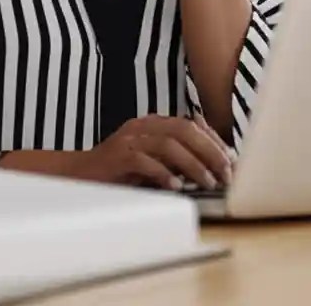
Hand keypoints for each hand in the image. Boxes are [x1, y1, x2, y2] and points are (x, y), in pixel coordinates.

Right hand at [75, 114, 233, 189]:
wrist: (80, 174)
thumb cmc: (120, 170)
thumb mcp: (153, 159)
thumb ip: (177, 155)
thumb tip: (212, 161)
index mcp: (153, 123)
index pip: (191, 125)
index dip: (213, 141)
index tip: (230, 160)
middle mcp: (142, 126)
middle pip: (184, 130)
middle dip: (209, 151)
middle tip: (225, 172)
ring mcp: (129, 140)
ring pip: (169, 144)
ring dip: (193, 164)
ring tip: (207, 182)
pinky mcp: (118, 157)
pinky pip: (145, 162)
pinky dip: (163, 173)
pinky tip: (176, 186)